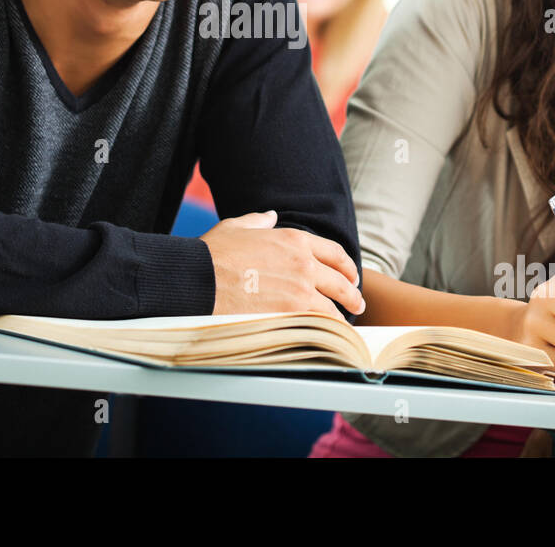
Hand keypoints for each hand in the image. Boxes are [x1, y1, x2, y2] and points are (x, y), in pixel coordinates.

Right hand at [198, 210, 363, 320]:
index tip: (351, 276)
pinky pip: (318, 328)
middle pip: (341, 283)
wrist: (197, 279)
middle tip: (357, 303)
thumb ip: (259, 221)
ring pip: (332, 309)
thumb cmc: (212, 254)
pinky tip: (326, 338)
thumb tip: (270, 216)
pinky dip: (326, 334)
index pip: (335, 253)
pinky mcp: (290, 317)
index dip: (347, 266)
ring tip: (342, 327)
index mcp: (293, 240)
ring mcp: (299, 292)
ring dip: (340, 318)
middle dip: (352, 294)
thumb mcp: (237, 227)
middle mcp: (303, 264)